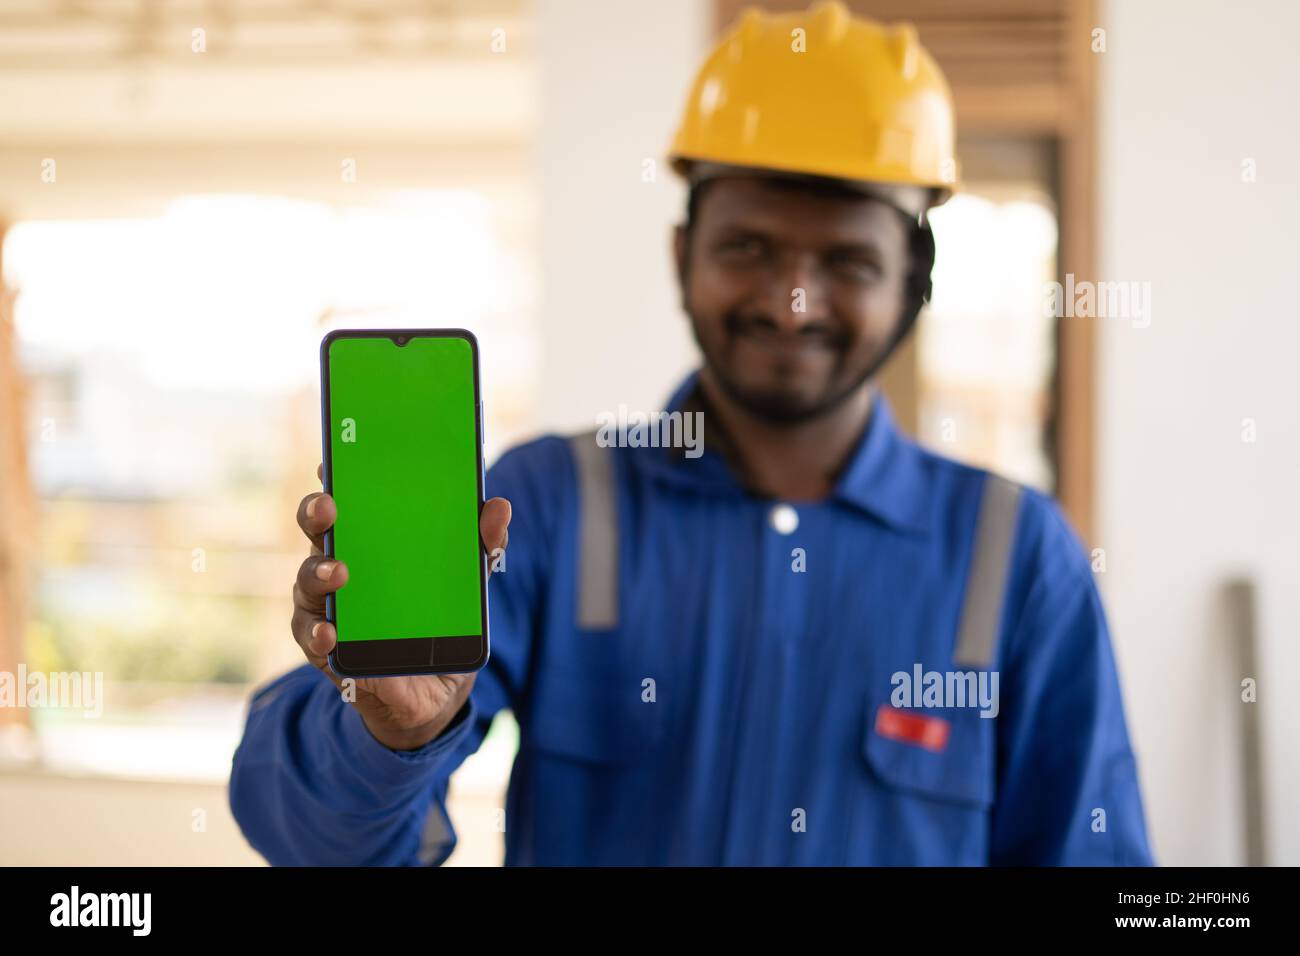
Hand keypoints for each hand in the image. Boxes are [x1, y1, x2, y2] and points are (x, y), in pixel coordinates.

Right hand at [290, 463, 510, 750]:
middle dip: (316, 515)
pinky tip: (331, 634)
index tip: (333, 458)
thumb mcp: (467, 586)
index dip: (336, 479)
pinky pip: (313, 639)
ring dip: (318, 575)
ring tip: (339, 573)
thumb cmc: (438, 625)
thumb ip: (481, 547)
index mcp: (369, 545)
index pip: (348, 504)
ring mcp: (328, 610)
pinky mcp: (328, 652)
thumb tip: (500, 506)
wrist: (431, 696)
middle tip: (329, 507)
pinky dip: (319, 635)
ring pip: (307, 584)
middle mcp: (339, 571)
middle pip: (317, 534)